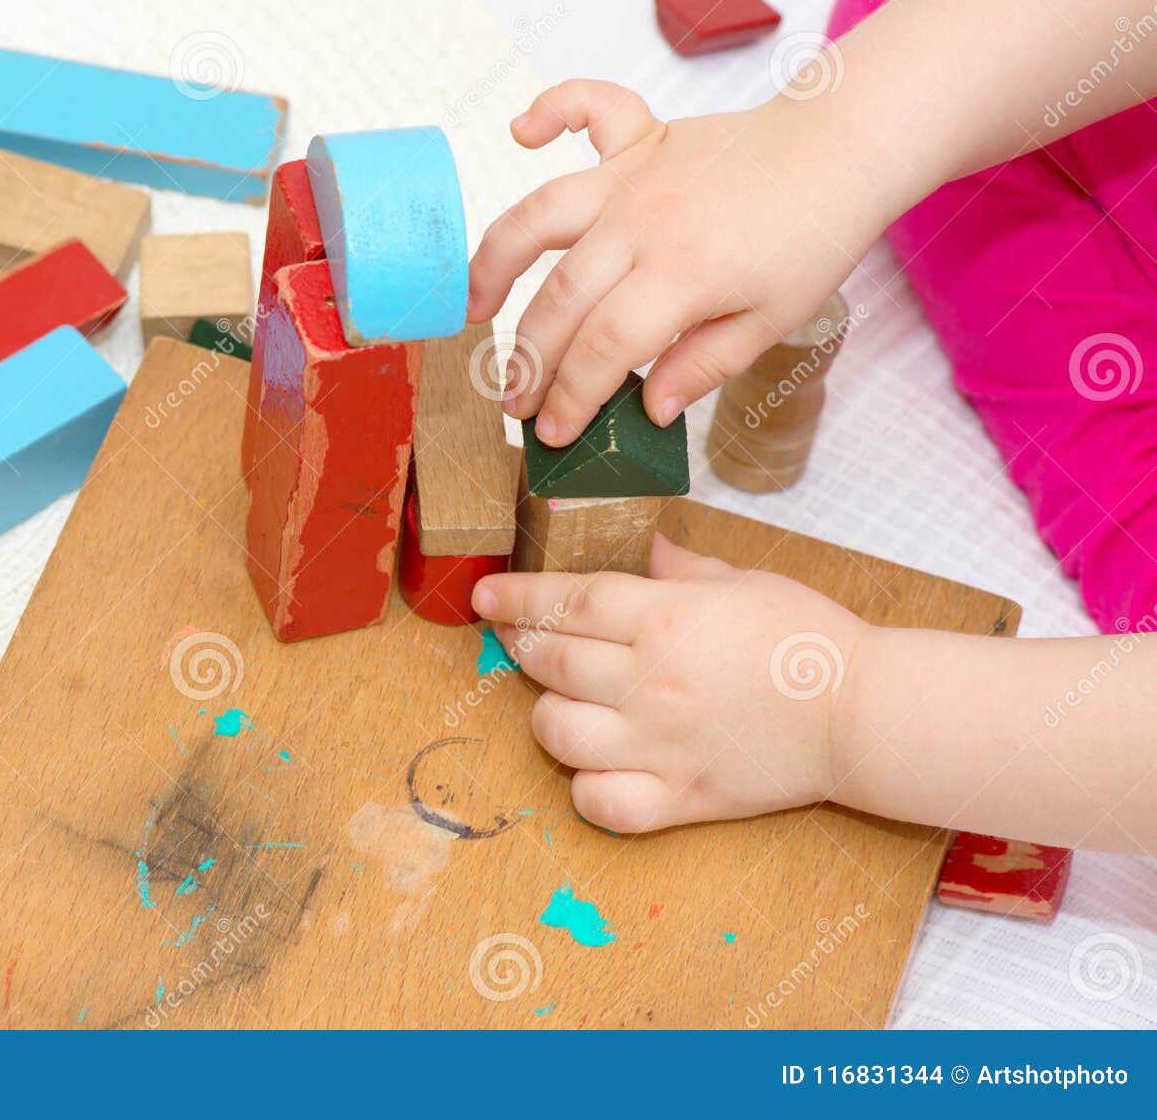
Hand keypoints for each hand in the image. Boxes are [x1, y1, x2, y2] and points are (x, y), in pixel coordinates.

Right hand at [468, 79, 886, 444]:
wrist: (843, 150)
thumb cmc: (814, 234)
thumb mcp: (772, 322)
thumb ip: (702, 366)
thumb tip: (650, 411)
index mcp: (683, 273)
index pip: (603, 349)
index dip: (570, 398)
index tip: (553, 432)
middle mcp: (644, 221)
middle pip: (561, 299)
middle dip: (529, 360)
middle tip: (516, 400)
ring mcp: (636, 176)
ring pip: (541, 216)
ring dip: (495, 262)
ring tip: (472, 307)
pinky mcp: (642, 139)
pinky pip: (585, 107)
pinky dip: (550, 109)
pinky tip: (520, 131)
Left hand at [471, 536, 869, 832]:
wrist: (865, 711)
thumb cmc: (810, 638)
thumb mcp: (746, 581)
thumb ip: (685, 567)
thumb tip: (649, 547)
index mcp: (666, 617)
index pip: (567, 601)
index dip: (517, 597)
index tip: (485, 595)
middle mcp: (651, 680)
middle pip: (552, 660)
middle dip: (521, 645)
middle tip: (517, 638)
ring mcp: (660, 743)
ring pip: (559, 731)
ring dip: (546, 714)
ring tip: (561, 701)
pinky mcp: (679, 796)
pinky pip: (600, 803)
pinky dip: (585, 788)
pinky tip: (596, 768)